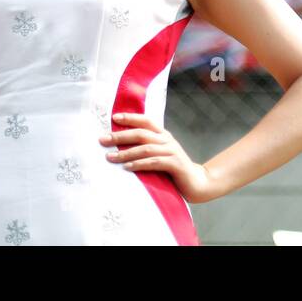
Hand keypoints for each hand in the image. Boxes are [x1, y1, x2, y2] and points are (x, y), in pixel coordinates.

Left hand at [98, 112, 221, 203]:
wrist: (198, 182)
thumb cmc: (174, 169)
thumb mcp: (161, 154)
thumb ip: (148, 148)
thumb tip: (121, 145)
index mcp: (163, 135)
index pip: (146, 121)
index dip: (131, 117)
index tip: (114, 117)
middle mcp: (167, 140)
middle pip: (141, 133)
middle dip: (120, 136)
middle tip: (103, 140)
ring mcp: (172, 152)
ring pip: (145, 148)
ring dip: (125, 152)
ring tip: (110, 157)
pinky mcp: (175, 165)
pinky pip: (154, 162)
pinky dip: (139, 164)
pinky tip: (127, 167)